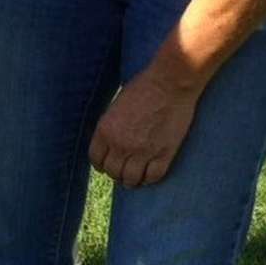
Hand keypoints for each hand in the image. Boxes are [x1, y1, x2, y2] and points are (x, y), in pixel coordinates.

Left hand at [88, 68, 200, 187]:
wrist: (169, 84)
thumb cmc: (142, 89)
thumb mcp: (115, 107)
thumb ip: (110, 127)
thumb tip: (109, 144)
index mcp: (105, 131)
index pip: (96, 159)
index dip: (101, 165)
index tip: (106, 166)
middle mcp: (120, 144)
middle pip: (113, 171)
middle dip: (116, 173)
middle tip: (122, 172)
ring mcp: (143, 151)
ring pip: (131, 179)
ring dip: (131, 181)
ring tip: (134, 179)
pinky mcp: (164, 154)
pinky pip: (153, 176)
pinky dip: (150, 180)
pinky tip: (149, 177)